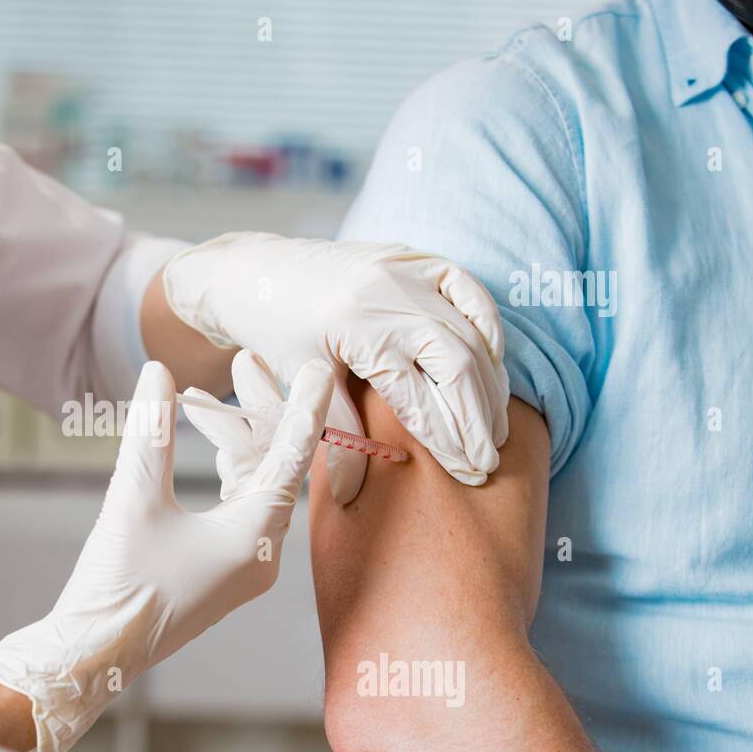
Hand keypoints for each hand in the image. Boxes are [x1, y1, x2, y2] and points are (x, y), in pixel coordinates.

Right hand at [0, 354, 334, 751]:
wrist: (95, 653)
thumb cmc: (118, 584)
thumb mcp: (134, 497)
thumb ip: (151, 430)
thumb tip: (157, 372)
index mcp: (254, 538)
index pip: (291, 458)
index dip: (302, 407)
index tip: (315, 368)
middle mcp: (262, 554)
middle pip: (273, 466)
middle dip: (257, 412)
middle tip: (245, 361)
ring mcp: (244, 565)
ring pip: (253, 484)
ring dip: (232, 439)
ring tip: (200, 396)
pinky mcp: (222, 570)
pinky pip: (238, 507)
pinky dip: (223, 470)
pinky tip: (203, 440)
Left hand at [163, 232, 509, 502]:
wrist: (259, 272)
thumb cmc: (275, 331)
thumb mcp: (301, 384)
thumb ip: (335, 437)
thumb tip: (351, 495)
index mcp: (356, 327)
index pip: (418, 394)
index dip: (448, 439)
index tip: (468, 472)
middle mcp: (388, 292)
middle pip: (456, 364)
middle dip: (477, 418)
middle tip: (487, 459)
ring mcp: (406, 269)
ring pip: (469, 331)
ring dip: (488, 383)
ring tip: (493, 429)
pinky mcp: (415, 256)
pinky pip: (468, 289)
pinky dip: (488, 327)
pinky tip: (493, 366)